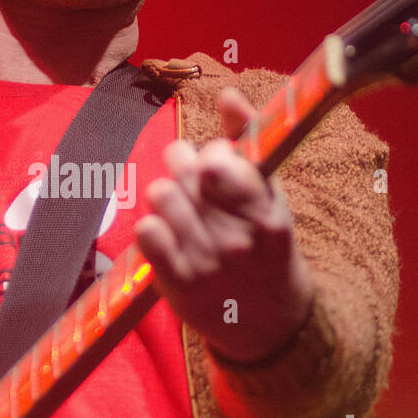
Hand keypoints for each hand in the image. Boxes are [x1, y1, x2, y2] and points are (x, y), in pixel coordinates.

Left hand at [134, 85, 314, 363]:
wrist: (271, 324)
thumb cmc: (266, 247)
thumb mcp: (271, 195)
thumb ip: (249, 141)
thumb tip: (227, 92)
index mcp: (267, 216)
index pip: (219, 162)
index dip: (210, 156)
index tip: (214, 167)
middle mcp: (238, 241)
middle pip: (184, 172)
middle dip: (182, 167)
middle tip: (191, 182)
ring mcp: (207, 265)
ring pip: (162, 196)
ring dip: (165, 195)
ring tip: (179, 207)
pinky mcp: (179, 286)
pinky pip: (147, 233)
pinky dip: (150, 226)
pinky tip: (164, 233)